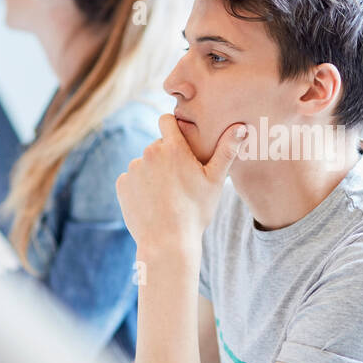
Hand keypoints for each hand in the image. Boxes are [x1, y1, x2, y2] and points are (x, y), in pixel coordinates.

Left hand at [116, 115, 247, 255]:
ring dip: (153, 173)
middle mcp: (149, 153)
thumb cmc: (196, 211)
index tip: (180, 140)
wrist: (167, 242)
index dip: (173, 128)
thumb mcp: (215, 181)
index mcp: (173, 147)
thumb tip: (241, 126)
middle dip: (167, 158)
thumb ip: (227, 150)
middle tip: (180, 181)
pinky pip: (132, 180)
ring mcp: (133, 169)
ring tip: (167, 196)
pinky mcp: (122, 185)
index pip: (166, 120)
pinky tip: (153, 203)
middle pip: (158, 147)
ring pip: (145, 164)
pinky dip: (140, 188)